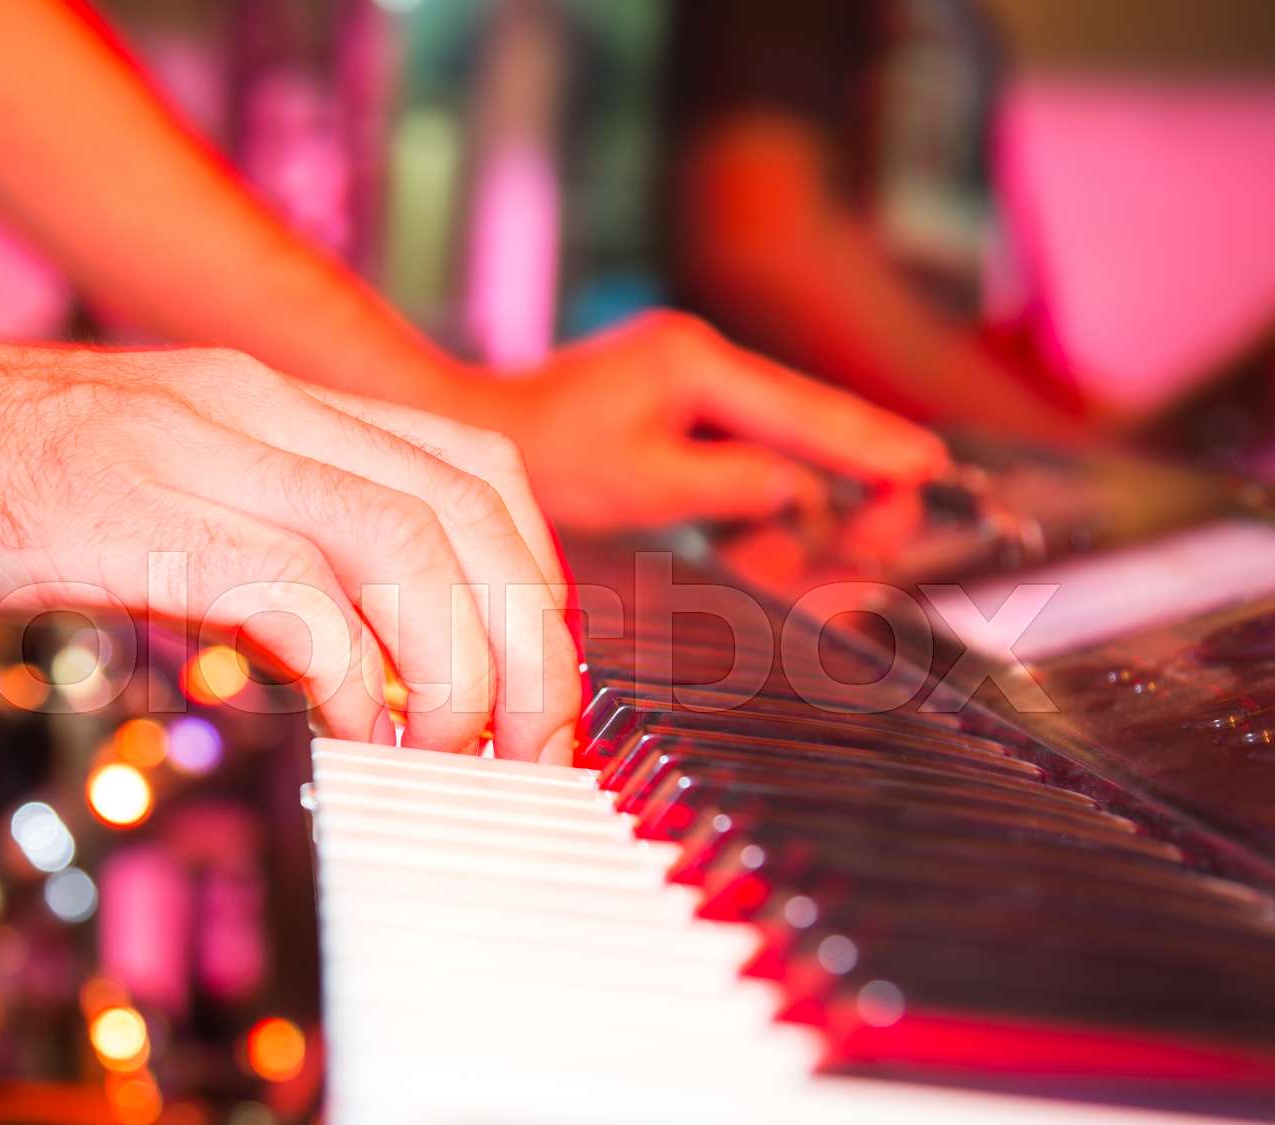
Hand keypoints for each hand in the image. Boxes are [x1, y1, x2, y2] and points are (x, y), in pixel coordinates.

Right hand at [0, 322, 579, 761]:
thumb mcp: (154, 489)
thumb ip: (256, 543)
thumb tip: (345, 648)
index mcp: (271, 402)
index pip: (473, 468)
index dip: (532, 582)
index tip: (536, 680)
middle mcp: (255, 410)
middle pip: (472, 511)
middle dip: (530, 645)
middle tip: (533, 749)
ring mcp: (197, 453)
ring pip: (411, 547)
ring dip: (462, 671)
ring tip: (458, 758)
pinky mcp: (133, 518)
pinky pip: (295, 595)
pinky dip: (354, 676)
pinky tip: (353, 733)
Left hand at [462, 311, 949, 530]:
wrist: (479, 432)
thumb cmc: (546, 460)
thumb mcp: (643, 485)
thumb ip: (731, 485)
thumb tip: (800, 490)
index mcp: (693, 362)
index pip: (802, 412)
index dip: (869, 444)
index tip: (926, 464)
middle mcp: (695, 352)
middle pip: (800, 410)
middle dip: (860, 450)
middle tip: (921, 477)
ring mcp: (681, 368)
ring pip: (773, 422)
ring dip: (817, 461)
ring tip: (879, 481)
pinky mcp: (668, 393)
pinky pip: (738, 431)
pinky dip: (770, 463)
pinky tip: (799, 486)